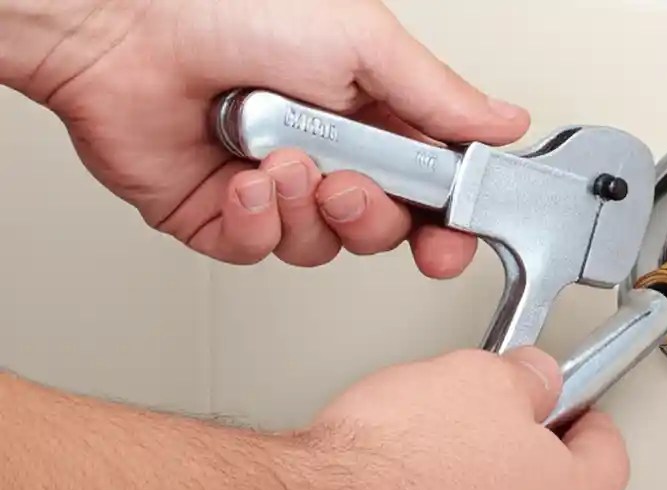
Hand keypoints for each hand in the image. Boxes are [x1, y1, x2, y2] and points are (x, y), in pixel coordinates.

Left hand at [17, 0, 528, 276]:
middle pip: (385, 229)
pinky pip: (261, 252)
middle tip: (351, 186)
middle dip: (372, 217)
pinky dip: (256, 222)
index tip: (451, 239)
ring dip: (307, 212)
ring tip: (281, 162)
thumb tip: (506, 123)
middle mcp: (329, 153)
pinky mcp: (222, 216)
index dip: (447, 225)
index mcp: (373, 112)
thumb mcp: (366, 42)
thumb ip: (441, 99)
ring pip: (323, 247)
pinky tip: (244, 180)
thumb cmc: (232, 8)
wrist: (124, 27)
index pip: (432, 189)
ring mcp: (275, 188)